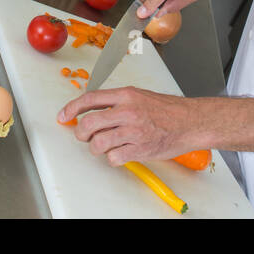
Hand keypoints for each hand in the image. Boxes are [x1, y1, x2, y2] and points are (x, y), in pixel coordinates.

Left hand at [58, 86, 203, 165]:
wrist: (190, 121)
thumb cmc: (167, 110)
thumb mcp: (140, 96)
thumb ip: (117, 102)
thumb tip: (93, 110)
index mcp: (126, 94)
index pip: (90, 99)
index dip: (72, 108)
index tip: (63, 116)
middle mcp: (127, 111)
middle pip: (89, 123)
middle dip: (80, 133)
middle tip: (83, 136)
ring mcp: (133, 130)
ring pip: (98, 143)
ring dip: (96, 148)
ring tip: (105, 146)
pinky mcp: (139, 148)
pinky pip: (113, 158)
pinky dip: (112, 158)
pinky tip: (119, 153)